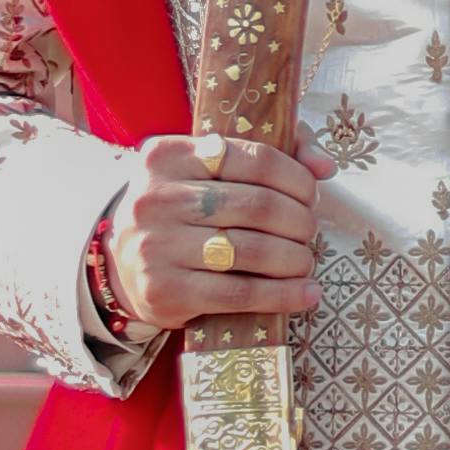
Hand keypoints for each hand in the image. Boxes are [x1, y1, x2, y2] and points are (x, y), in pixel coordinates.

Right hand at [97, 130, 318, 330]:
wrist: (125, 267)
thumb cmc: (183, 212)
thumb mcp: (209, 172)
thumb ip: (269, 153)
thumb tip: (325, 165)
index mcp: (167, 156)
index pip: (253, 157)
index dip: (296, 177)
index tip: (311, 194)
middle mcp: (155, 198)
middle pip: (256, 206)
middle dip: (299, 220)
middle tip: (309, 230)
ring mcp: (156, 246)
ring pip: (252, 250)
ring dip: (295, 258)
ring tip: (305, 261)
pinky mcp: (165, 291)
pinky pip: (240, 293)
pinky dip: (283, 295)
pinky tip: (306, 294)